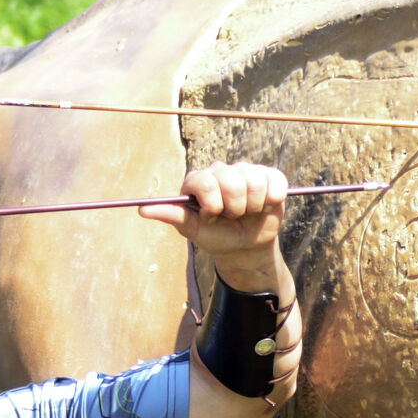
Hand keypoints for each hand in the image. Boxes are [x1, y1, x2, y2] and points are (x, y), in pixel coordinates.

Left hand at [141, 162, 288, 290]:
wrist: (245, 247)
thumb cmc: (216, 236)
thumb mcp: (192, 229)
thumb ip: (171, 215)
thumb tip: (142, 210)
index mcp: (199, 179)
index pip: (205, 181)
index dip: (212, 205)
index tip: (212, 217)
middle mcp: (221, 170)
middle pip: (231, 181)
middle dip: (234, 208)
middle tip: (231, 216)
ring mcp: (246, 171)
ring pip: (254, 182)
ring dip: (253, 206)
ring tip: (247, 213)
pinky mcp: (269, 176)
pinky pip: (275, 182)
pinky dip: (271, 200)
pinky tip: (264, 206)